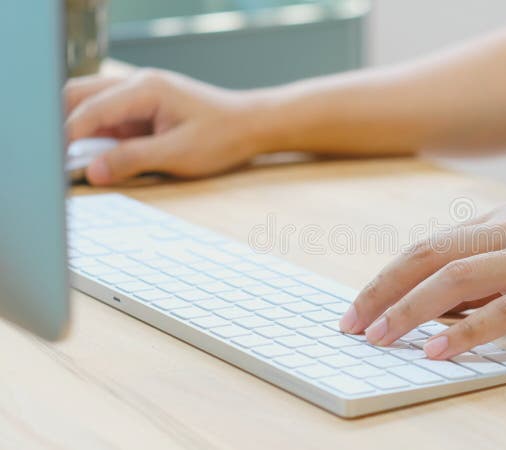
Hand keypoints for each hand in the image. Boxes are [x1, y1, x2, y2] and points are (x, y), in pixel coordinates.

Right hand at [65, 68, 271, 185]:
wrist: (252, 125)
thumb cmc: (223, 136)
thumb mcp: (179, 154)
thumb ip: (133, 160)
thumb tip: (94, 172)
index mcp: (145, 89)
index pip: (90, 109)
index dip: (67, 136)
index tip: (54, 162)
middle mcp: (137, 85)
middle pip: (80, 97)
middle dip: (64, 127)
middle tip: (59, 161)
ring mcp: (139, 96)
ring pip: (91, 106)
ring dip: (81, 132)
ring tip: (75, 163)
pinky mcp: (144, 110)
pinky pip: (109, 120)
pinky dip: (98, 137)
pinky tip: (99, 158)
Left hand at [339, 202, 505, 359]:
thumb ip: (491, 270)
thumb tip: (440, 304)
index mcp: (501, 222)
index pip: (428, 247)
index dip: (387, 277)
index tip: (359, 306)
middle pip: (427, 258)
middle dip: (382, 292)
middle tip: (351, 325)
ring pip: (454, 281)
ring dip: (408, 311)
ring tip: (378, 339)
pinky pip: (500, 312)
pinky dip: (462, 332)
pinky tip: (436, 351)